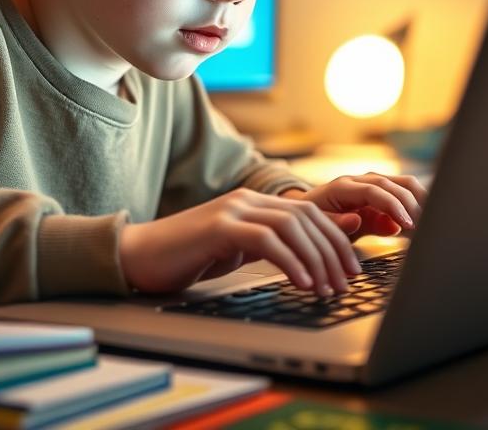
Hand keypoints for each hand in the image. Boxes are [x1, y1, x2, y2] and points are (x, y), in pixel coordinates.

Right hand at [119, 188, 361, 296]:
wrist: (138, 257)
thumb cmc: (185, 258)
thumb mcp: (237, 250)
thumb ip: (273, 246)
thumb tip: (312, 255)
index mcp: (253, 203)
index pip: (309, 213)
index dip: (336, 239)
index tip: (350, 269)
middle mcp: (246, 200)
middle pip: (307, 217)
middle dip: (333, 250)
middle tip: (347, 282)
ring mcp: (232, 210)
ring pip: (291, 226)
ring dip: (316, 259)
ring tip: (328, 288)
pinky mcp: (219, 227)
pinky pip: (266, 240)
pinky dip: (290, 262)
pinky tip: (302, 283)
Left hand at [283, 173, 426, 237]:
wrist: (308, 213)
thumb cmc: (314, 222)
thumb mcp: (320, 227)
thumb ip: (337, 224)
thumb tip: (357, 220)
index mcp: (342, 187)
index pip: (373, 191)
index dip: (392, 206)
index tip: (407, 225)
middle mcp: (359, 180)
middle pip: (392, 184)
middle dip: (411, 204)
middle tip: (425, 226)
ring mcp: (371, 183)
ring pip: (402, 182)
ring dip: (419, 199)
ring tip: (430, 220)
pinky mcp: (381, 190)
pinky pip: (404, 191)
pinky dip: (417, 201)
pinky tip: (427, 217)